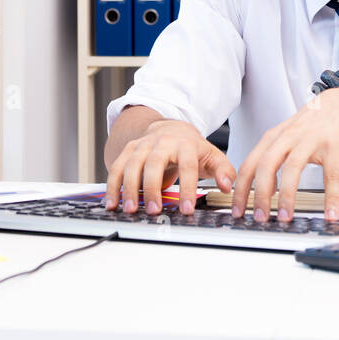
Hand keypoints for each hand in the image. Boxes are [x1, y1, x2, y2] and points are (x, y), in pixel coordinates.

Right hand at [105, 120, 237, 215]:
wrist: (170, 128)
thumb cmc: (192, 148)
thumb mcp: (212, 156)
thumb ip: (223, 171)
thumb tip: (226, 186)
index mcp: (185, 144)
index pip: (187, 166)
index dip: (187, 188)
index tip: (186, 209)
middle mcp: (161, 143)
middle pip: (154, 163)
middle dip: (153, 188)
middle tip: (154, 211)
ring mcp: (142, 146)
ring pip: (132, 164)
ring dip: (129, 188)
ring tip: (130, 209)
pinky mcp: (128, 151)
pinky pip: (117, 167)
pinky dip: (113, 186)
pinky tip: (112, 203)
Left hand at [232, 88, 338, 222]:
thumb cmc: (311, 126)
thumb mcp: (285, 137)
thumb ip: (272, 159)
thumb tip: (262, 191)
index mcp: (273, 138)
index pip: (249, 165)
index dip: (240, 190)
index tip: (237, 211)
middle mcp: (288, 137)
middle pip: (266, 165)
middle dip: (260, 195)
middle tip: (260, 218)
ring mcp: (311, 140)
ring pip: (292, 169)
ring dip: (287, 196)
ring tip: (286, 217)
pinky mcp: (332, 146)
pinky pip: (330, 175)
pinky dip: (330, 196)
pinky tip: (330, 213)